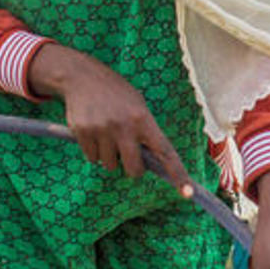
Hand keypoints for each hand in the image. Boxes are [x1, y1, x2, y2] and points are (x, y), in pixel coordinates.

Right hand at [29, 44, 194, 192]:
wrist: (82, 76)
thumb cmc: (116, 93)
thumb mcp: (137, 105)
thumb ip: (145, 131)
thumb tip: (153, 162)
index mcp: (143, 119)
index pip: (165, 152)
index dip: (178, 174)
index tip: (187, 193)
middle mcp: (124, 126)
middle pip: (133, 169)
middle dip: (131, 168)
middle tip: (127, 153)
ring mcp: (102, 130)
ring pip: (109, 165)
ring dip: (109, 156)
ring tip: (106, 132)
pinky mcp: (83, 133)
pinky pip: (92, 158)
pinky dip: (93, 151)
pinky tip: (93, 131)